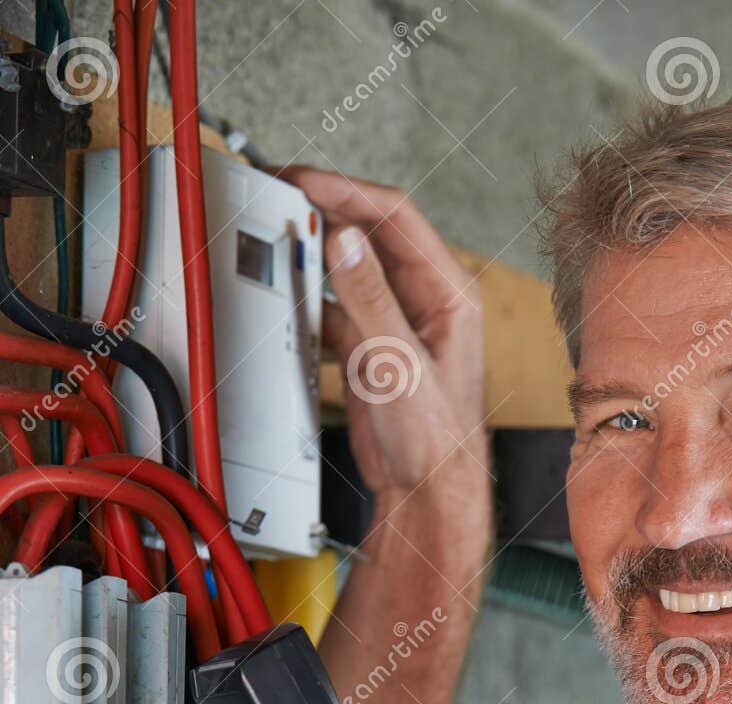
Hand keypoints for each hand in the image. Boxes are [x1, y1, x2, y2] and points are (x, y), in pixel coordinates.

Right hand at [279, 167, 489, 508]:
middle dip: (324, 211)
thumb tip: (346, 242)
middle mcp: (425, 298)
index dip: (347, 190)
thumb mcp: (399, 364)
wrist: (427, 491)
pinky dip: (310, 299)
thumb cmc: (436, 439)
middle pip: (369, 232)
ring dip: (313, 254)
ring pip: (349, 267)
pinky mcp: (372, 344)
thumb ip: (371, 301)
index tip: (304, 180)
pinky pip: (336, 305)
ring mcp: (397, 319)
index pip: (396, 216)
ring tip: (277, 238)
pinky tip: (289, 298)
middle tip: (279, 194)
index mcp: (449, 292)